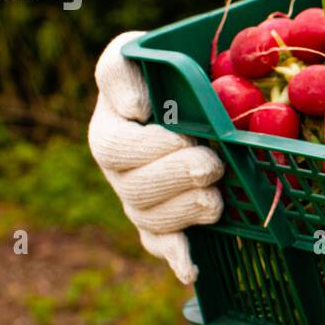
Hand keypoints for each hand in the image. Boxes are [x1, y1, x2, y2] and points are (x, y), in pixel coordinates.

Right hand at [87, 32, 224, 282]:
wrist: (186, 99)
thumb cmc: (158, 74)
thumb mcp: (131, 55)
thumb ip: (120, 69)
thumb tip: (131, 108)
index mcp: (109, 133)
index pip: (118, 148)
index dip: (152, 149)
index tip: (186, 136)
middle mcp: (120, 174)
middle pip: (136, 190)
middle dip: (177, 178)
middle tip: (210, 165)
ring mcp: (139, 203)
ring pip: (152, 220)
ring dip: (185, 211)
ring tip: (214, 197)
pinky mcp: (162, 226)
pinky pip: (162, 247)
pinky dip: (177, 258)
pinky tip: (191, 269)